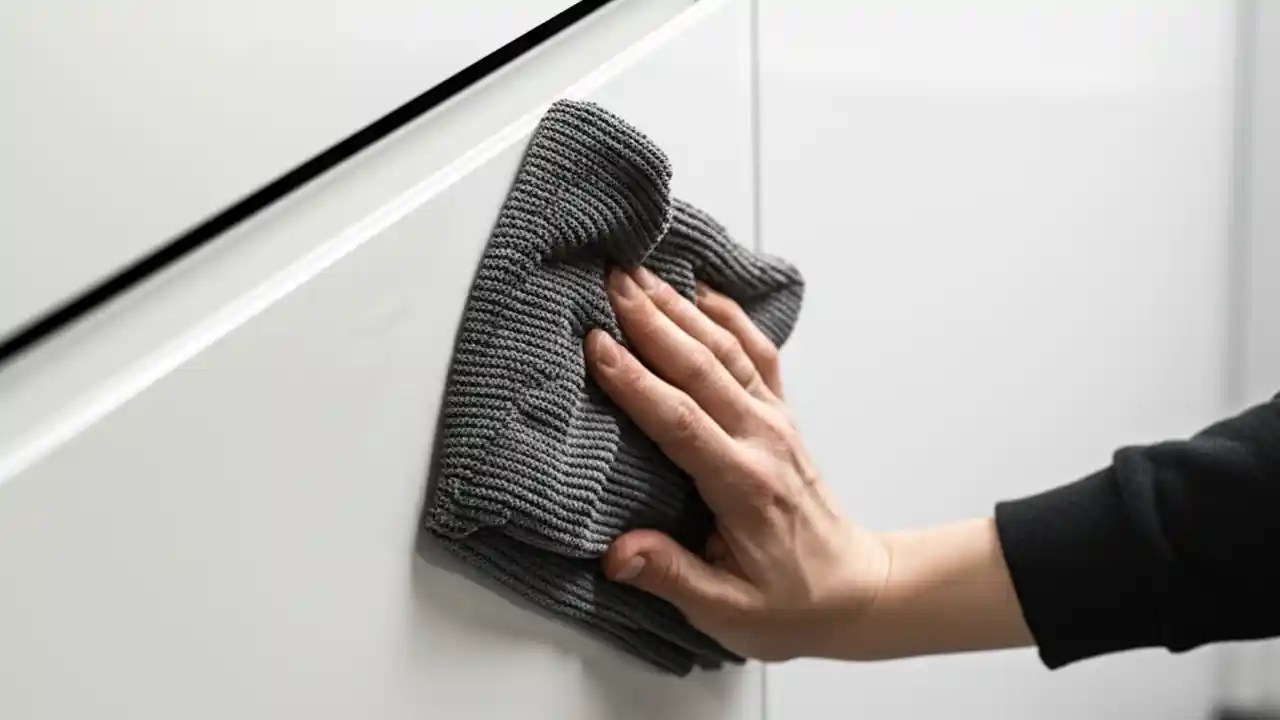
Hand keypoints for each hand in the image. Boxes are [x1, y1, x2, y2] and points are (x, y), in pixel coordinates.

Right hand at [585, 266, 1033, 662]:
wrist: (856, 593)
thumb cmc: (791, 605)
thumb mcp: (727, 611)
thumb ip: (672, 577)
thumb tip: (618, 554)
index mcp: (744, 487)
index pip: (682, 421)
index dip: (636, 380)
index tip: (597, 343)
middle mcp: (763, 442)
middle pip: (702, 367)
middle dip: (653, 320)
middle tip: (609, 281)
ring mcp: (776, 423)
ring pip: (726, 350)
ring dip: (682, 308)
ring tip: (640, 273)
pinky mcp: (781, 417)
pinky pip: (757, 354)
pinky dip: (730, 315)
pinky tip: (704, 289)